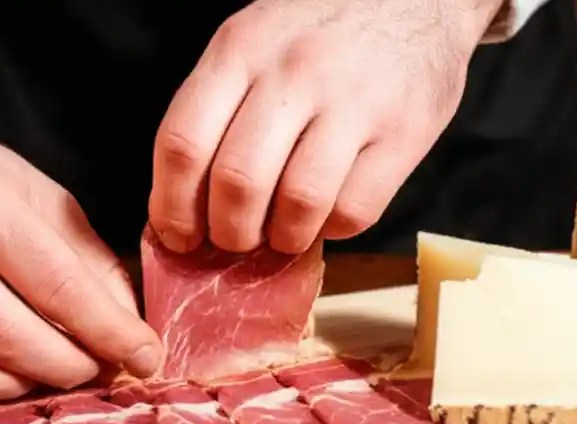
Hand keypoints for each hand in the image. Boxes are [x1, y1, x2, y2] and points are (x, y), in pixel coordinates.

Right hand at [0, 122, 161, 399]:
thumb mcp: (35, 194)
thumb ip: (87, 260)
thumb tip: (128, 331)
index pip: (58, 287)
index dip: (110, 333)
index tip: (147, 357)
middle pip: (13, 338)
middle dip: (72, 367)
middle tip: (101, 369)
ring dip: (25, 386)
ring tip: (54, 371)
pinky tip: (1, 373)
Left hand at [147, 0, 502, 254]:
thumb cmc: (321, 30)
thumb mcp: (256, 40)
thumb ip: (220, 106)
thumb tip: (183, 201)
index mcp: (242, 48)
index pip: (184, 143)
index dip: (172, 207)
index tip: (178, 237)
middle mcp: (295, 72)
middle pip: (238, 182)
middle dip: (229, 234)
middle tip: (236, 241)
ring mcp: (354, 102)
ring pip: (298, 205)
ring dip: (283, 238)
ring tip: (283, 233)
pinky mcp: (404, 133)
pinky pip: (354, 210)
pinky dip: (333, 228)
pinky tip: (329, 211)